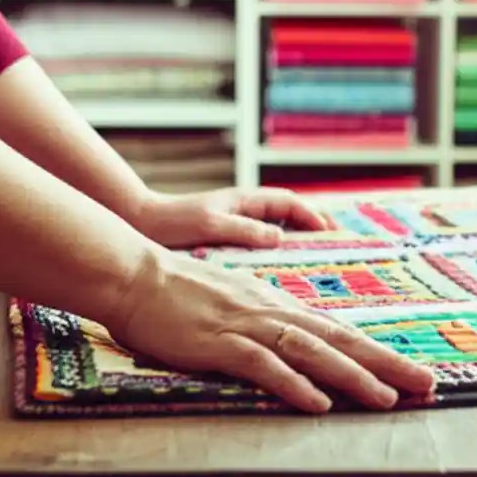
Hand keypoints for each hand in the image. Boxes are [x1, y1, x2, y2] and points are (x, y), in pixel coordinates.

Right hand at [103, 250, 436, 412]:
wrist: (132, 273)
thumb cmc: (176, 292)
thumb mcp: (230, 304)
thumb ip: (261, 323)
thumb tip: (292, 344)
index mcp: (275, 306)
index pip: (337, 331)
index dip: (377, 352)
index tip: (411, 371)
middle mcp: (270, 312)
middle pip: (339, 338)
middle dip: (386, 363)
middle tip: (427, 385)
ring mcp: (245, 324)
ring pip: (312, 351)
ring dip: (352, 376)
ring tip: (388, 399)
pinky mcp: (218, 341)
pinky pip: (262, 364)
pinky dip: (293, 383)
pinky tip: (318, 402)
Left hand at [129, 187, 331, 248]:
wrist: (140, 224)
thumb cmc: (172, 222)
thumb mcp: (211, 225)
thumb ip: (245, 229)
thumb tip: (280, 237)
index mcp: (244, 201)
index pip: (289, 203)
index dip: (312, 215)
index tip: (330, 231)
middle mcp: (243, 211)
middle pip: (288, 214)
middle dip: (312, 226)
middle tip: (336, 245)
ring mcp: (235, 225)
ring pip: (275, 230)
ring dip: (296, 240)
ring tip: (316, 262)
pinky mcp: (225, 241)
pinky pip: (259, 245)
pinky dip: (275, 254)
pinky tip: (279, 276)